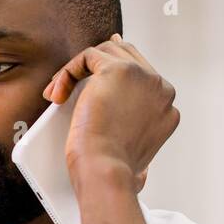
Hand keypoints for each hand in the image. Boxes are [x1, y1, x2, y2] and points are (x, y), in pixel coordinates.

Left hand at [42, 34, 177, 193]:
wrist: (106, 169)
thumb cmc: (114, 170)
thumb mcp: (137, 161)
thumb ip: (138, 150)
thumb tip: (137, 165)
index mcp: (166, 108)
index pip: (143, 77)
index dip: (117, 74)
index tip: (94, 76)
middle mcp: (160, 89)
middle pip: (128, 56)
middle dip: (98, 63)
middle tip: (72, 78)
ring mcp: (142, 77)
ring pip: (107, 52)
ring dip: (78, 69)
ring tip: (59, 91)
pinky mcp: (118, 70)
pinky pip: (88, 56)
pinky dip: (68, 71)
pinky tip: (57, 91)